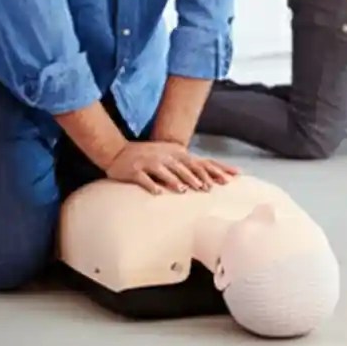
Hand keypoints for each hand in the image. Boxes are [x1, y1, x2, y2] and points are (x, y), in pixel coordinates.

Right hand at [105, 141, 237, 194]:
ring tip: (184, 190)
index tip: (230, 179)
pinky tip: (158, 193)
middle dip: (197, 177)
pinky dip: (152, 185)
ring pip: (165, 171)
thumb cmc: (148, 156)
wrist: (117, 152)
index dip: (215, 170)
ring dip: (175, 180)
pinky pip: (144, 179)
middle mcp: (166, 156)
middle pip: (185, 166)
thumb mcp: (169, 156)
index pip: (200, 162)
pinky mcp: (135, 170)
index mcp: (176, 153)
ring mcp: (150, 162)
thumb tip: (206, 179)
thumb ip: (185, 166)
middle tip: (208, 188)